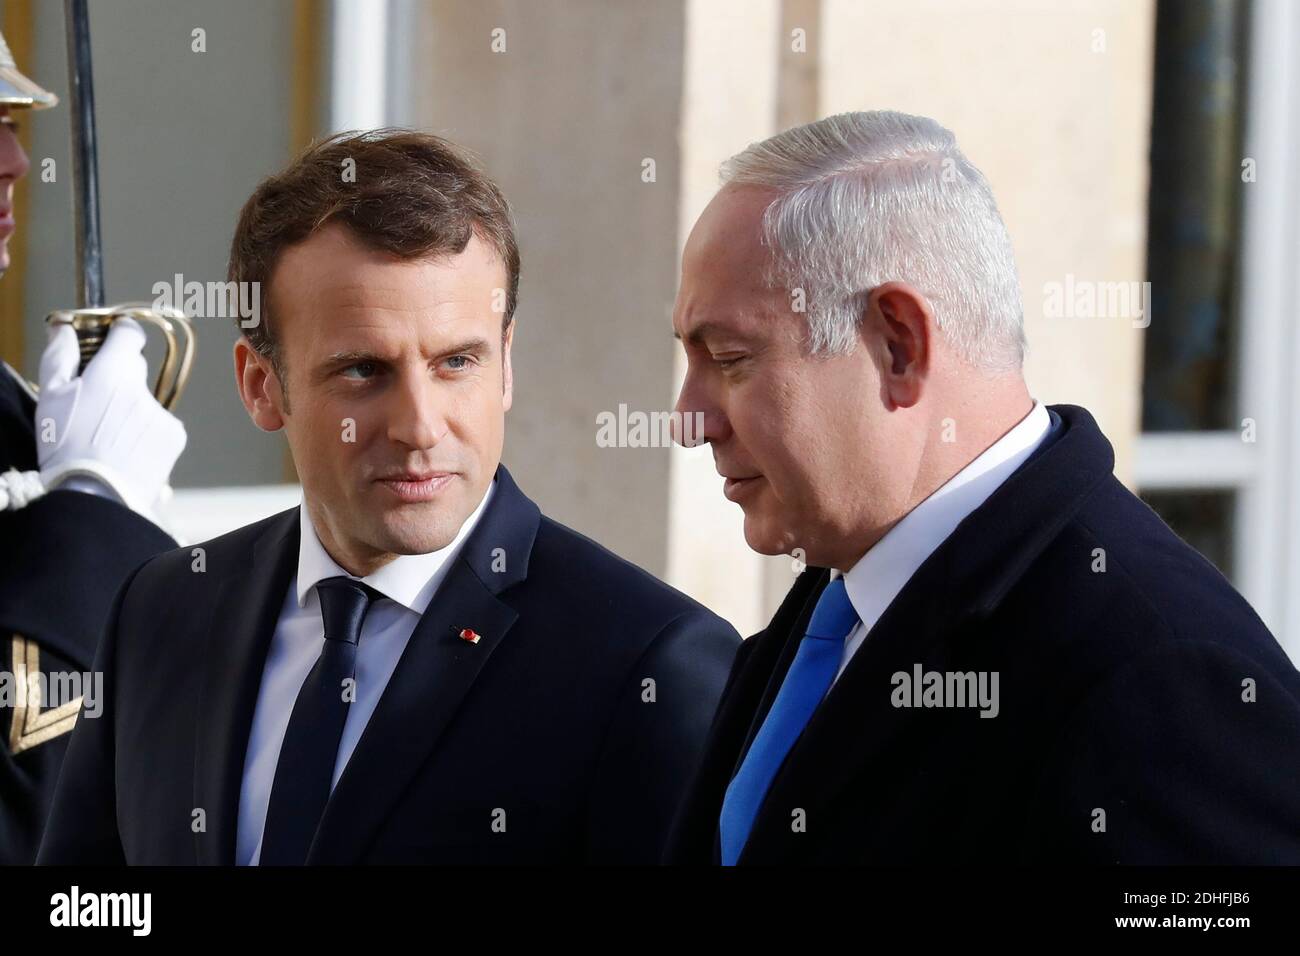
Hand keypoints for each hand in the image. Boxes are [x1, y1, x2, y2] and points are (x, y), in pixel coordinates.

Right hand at [36, 317, 185, 521]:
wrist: (97, 496)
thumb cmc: (65, 445)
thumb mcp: (50, 396)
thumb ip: (60, 356)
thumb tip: (65, 328)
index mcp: (115, 371)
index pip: (130, 333)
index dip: (118, 336)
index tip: (107, 345)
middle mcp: (145, 388)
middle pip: (135, 370)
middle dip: (117, 380)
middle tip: (95, 405)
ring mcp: (163, 413)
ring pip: (145, 402)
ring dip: (131, 412)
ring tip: (107, 439)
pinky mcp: (175, 437)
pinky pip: (159, 426)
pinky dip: (145, 434)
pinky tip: (126, 451)